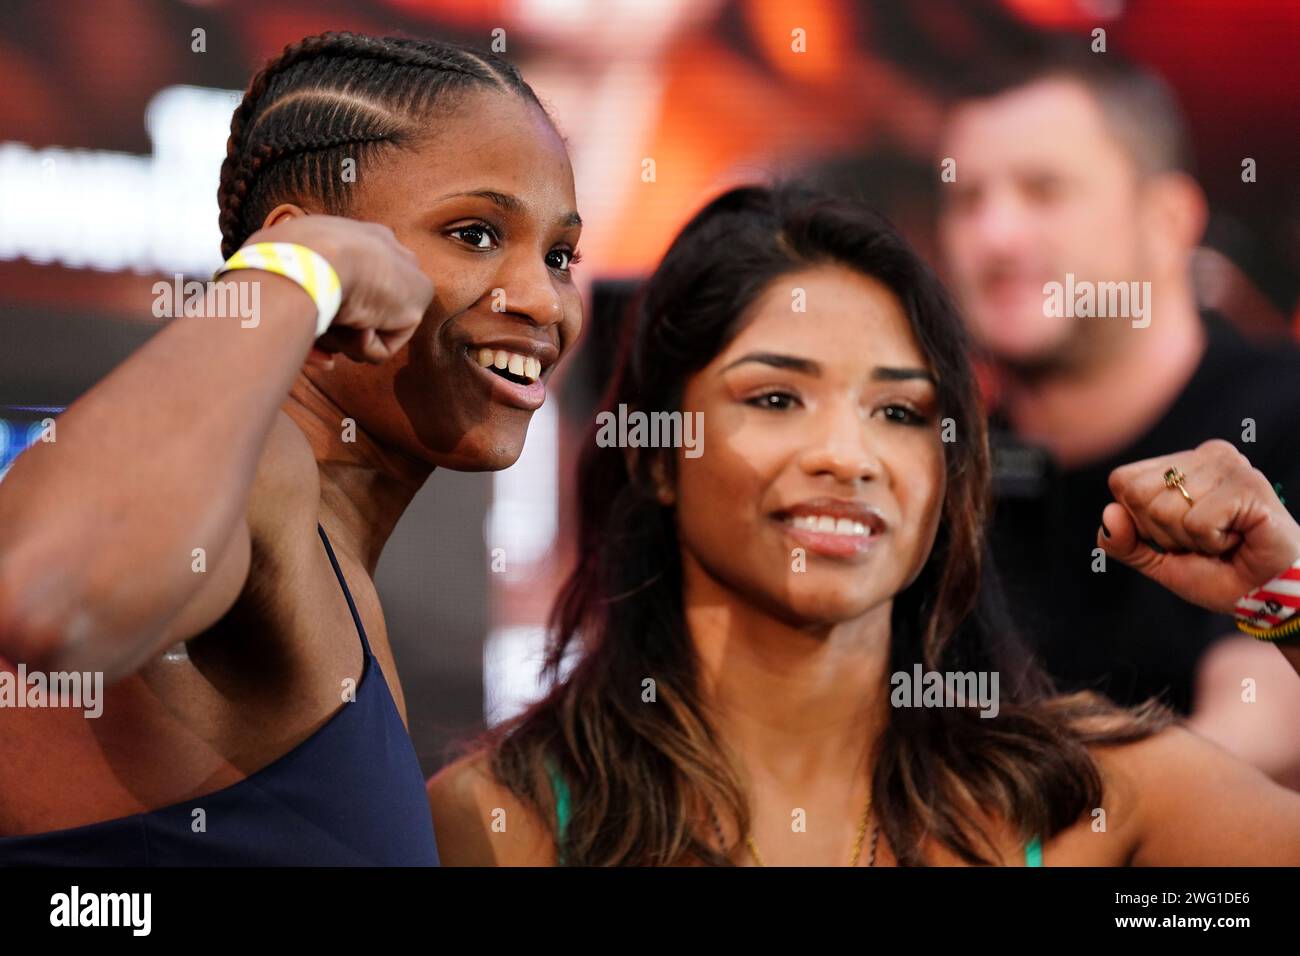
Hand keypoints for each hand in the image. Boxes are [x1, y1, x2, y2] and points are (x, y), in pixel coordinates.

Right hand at [244, 215, 433, 366]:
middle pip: (362, 301)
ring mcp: (404, 272)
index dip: (327, 300)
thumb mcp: (268, 255)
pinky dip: (361, 346)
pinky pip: (383, 346)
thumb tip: (249, 300)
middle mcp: (381, 247)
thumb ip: (277, 274)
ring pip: (370, 324)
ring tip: (330, 318)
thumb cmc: (276, 258)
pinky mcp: (418, 301)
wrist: (313, 260)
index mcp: (347, 234)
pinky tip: (353, 326)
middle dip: (341, 321)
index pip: (344, 275)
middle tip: (320, 321)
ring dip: (345, 335)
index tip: (309, 308)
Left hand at [1098, 439, 1299, 612]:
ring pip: (1166, 509)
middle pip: (1139, 494)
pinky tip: (1238, 538)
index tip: (1177, 535)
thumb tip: (1108, 515)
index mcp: (1180, 464)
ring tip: (1224, 539)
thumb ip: (1122, 542)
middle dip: (1164, 532)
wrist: (1265, 594)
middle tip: (1202, 540)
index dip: (1140, 521)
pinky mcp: (1249, 485)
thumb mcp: (1155, 560)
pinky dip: (1213, 542)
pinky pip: (1197, 522)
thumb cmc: (1216, 571)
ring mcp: (1229, 466)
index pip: (1123, 481)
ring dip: (1191, 540)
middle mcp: (1204, 455)